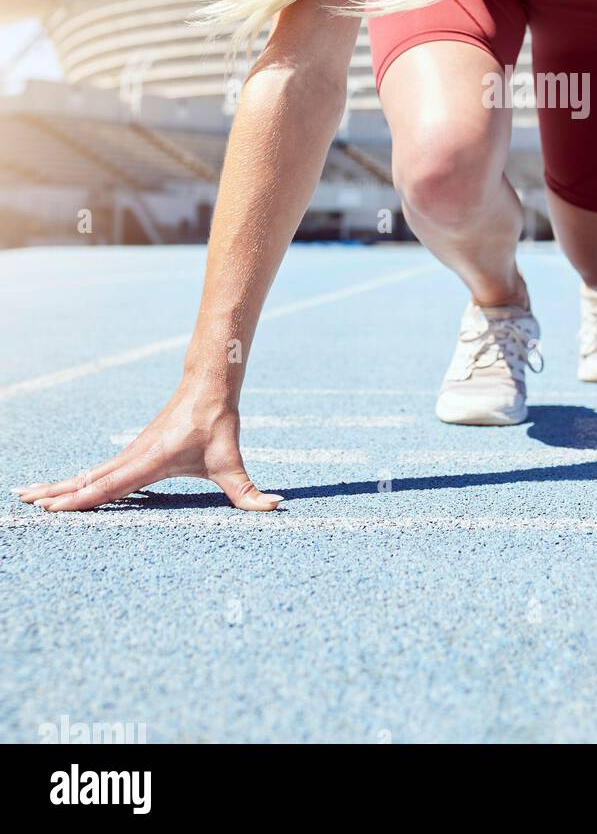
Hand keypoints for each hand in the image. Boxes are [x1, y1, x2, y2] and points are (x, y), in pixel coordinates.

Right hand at [12, 382, 282, 512]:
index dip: (82, 499)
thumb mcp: (233, 460)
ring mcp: (131, 452)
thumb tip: (276, 507)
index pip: (110, 486)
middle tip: (25, 503)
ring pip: (89, 473)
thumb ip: (250, 491)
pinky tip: (64, 487)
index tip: (53, 509)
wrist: (209, 384)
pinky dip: (77, 479)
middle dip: (57, 493)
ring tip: (29, 496)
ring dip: (60, 485)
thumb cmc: (218, 423)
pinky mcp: (135, 450)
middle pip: (88, 479)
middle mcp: (133, 456)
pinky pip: (99, 469)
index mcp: (149, 461)